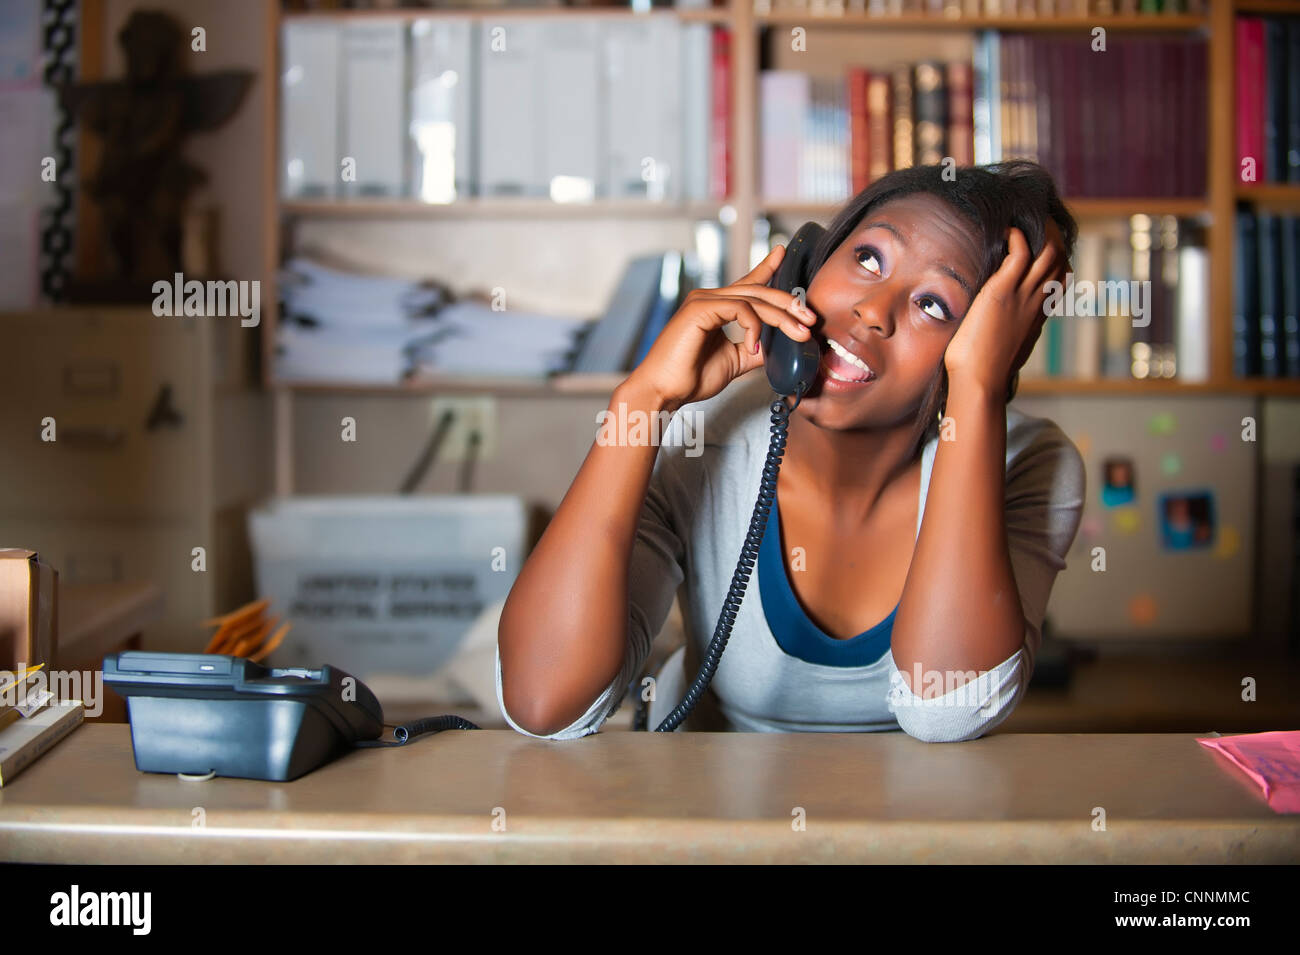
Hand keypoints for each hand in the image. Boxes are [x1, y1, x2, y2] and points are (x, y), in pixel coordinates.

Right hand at [625, 244, 818, 410]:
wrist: (664, 391)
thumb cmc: (690, 378)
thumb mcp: (735, 360)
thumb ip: (756, 348)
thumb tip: (782, 346)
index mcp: (716, 308)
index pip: (748, 283)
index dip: (767, 268)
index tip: (783, 254)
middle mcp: (709, 298)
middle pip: (758, 290)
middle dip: (789, 302)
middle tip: (811, 318)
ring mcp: (703, 300)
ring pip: (754, 299)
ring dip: (782, 317)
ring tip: (800, 335)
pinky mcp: (700, 308)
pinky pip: (740, 308)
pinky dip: (755, 326)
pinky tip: (755, 345)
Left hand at [943, 221, 1066, 397]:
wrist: (980, 381)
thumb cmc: (984, 371)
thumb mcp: (1005, 348)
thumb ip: (1008, 335)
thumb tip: (1000, 335)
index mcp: (1037, 314)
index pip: (1060, 278)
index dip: (1056, 258)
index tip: (1042, 247)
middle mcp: (1036, 302)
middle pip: (1060, 259)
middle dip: (1052, 236)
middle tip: (1034, 224)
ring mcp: (1022, 296)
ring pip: (1049, 253)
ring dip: (1040, 232)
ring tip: (1024, 221)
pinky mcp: (1003, 292)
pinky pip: (1021, 254)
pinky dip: (1018, 237)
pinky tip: (1007, 232)